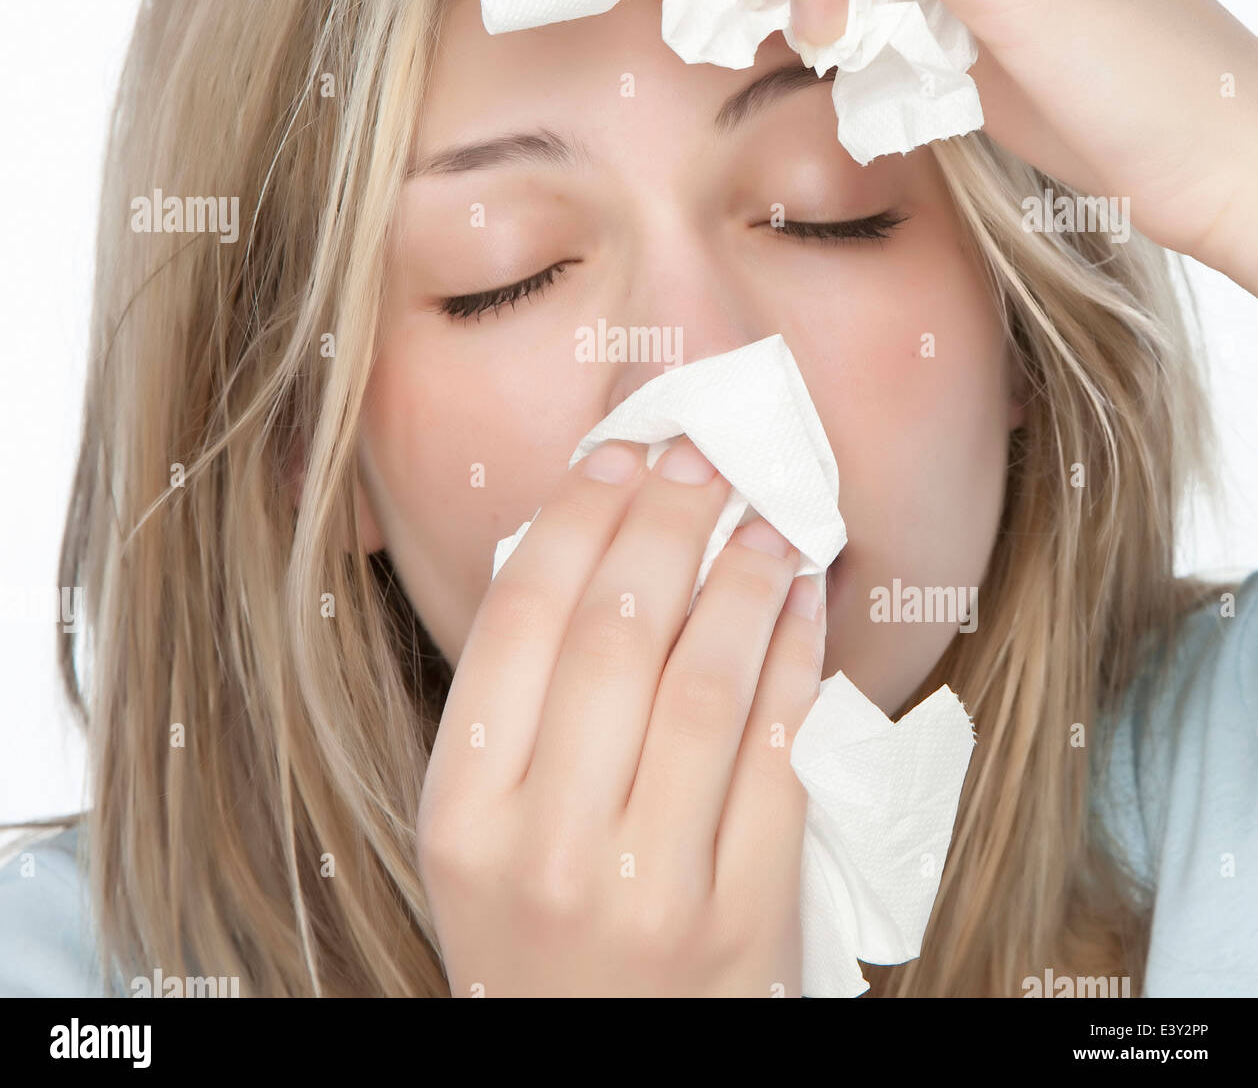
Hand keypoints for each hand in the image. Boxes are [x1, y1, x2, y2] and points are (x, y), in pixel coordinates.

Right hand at [416, 437, 823, 995]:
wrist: (604, 1075)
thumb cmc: (541, 936)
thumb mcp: (484, 838)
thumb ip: (519, 712)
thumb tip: (595, 548)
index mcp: (462, 813)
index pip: (521, 619)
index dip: (577, 517)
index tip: (619, 455)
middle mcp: (543, 848)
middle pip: (615, 633)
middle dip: (667, 521)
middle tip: (702, 460)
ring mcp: (647, 888)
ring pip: (706, 682)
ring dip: (743, 578)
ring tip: (765, 518)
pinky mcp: (741, 918)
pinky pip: (777, 755)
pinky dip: (794, 659)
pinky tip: (801, 602)